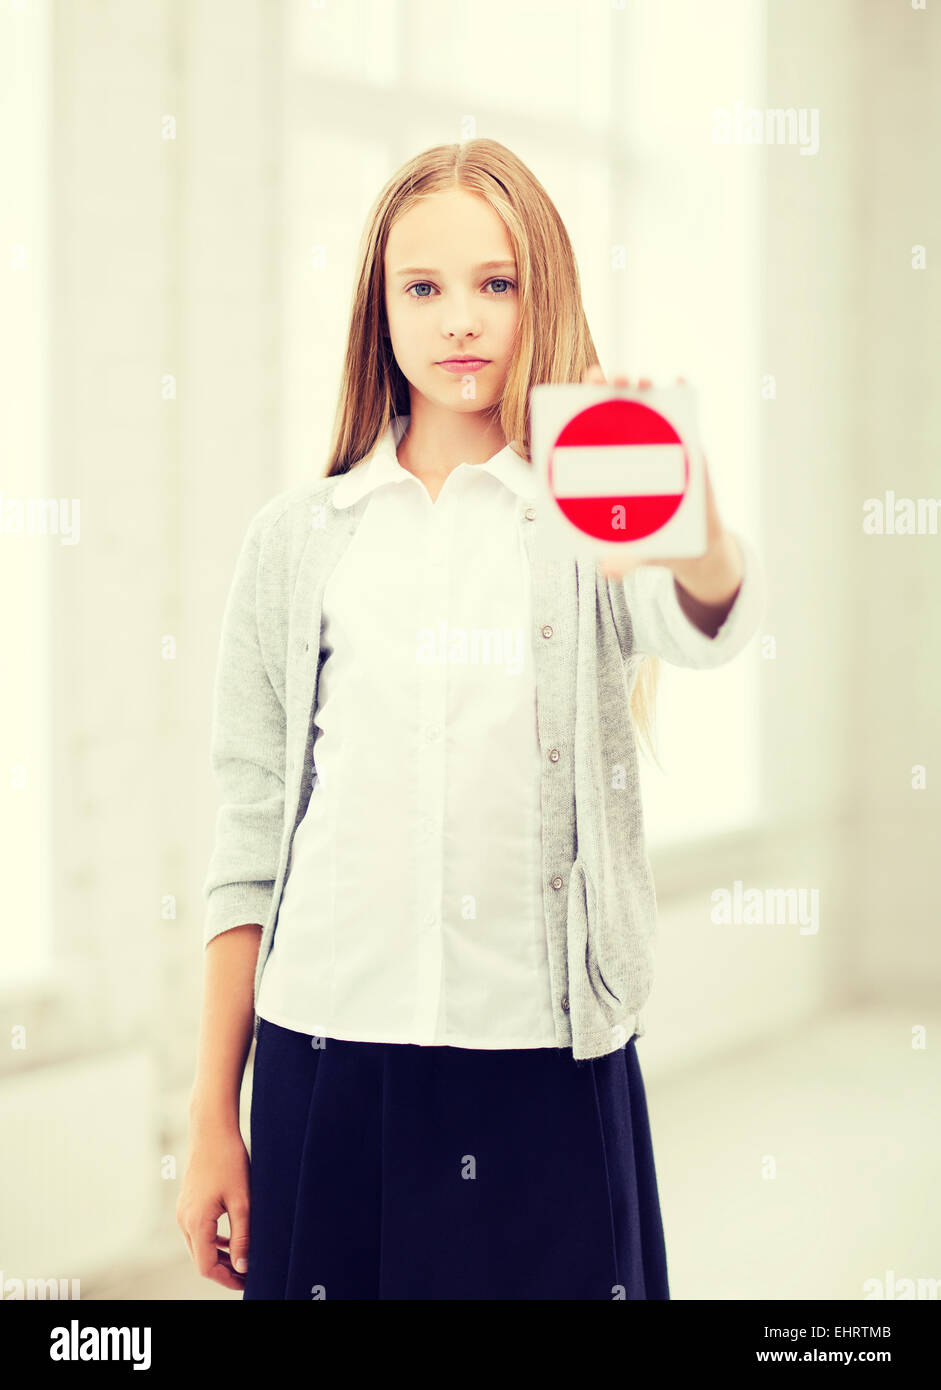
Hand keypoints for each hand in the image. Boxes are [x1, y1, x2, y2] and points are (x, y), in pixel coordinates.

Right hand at [176, 1119, 251, 1290]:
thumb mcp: (242, 1201)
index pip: (207, 1267)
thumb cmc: (229, 1161)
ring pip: (199, 1246)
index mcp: (196, 1223)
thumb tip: (242, 1267)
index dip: (227, 1279)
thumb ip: (242, 1236)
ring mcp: (183, 1211)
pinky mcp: (187, 1202)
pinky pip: (197, 1231)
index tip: (247, 1282)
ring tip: (243, 1260)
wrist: (211, 1129)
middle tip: (248, 1275)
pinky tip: (231, 1240)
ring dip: (219, 1256)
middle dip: (224, 1271)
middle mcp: (184, 1220)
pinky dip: (213, 1240)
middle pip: (201, 1259)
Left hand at [582, 366, 742, 616]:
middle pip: (615, 410)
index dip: (578, 408)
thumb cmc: (651, 541)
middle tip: (607, 379)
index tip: (573, 393)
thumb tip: (609, 571)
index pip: (588, 431)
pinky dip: (681, 394)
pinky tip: (679, 381)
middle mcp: (630, 450)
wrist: (691, 547)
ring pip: (648, 407)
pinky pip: (683, 416)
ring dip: (643, 388)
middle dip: (609, 388)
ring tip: (640, 382)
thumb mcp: (634, 552)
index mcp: (607, 468)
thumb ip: (622, 560)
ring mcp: (659, 445)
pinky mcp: (687, 447)